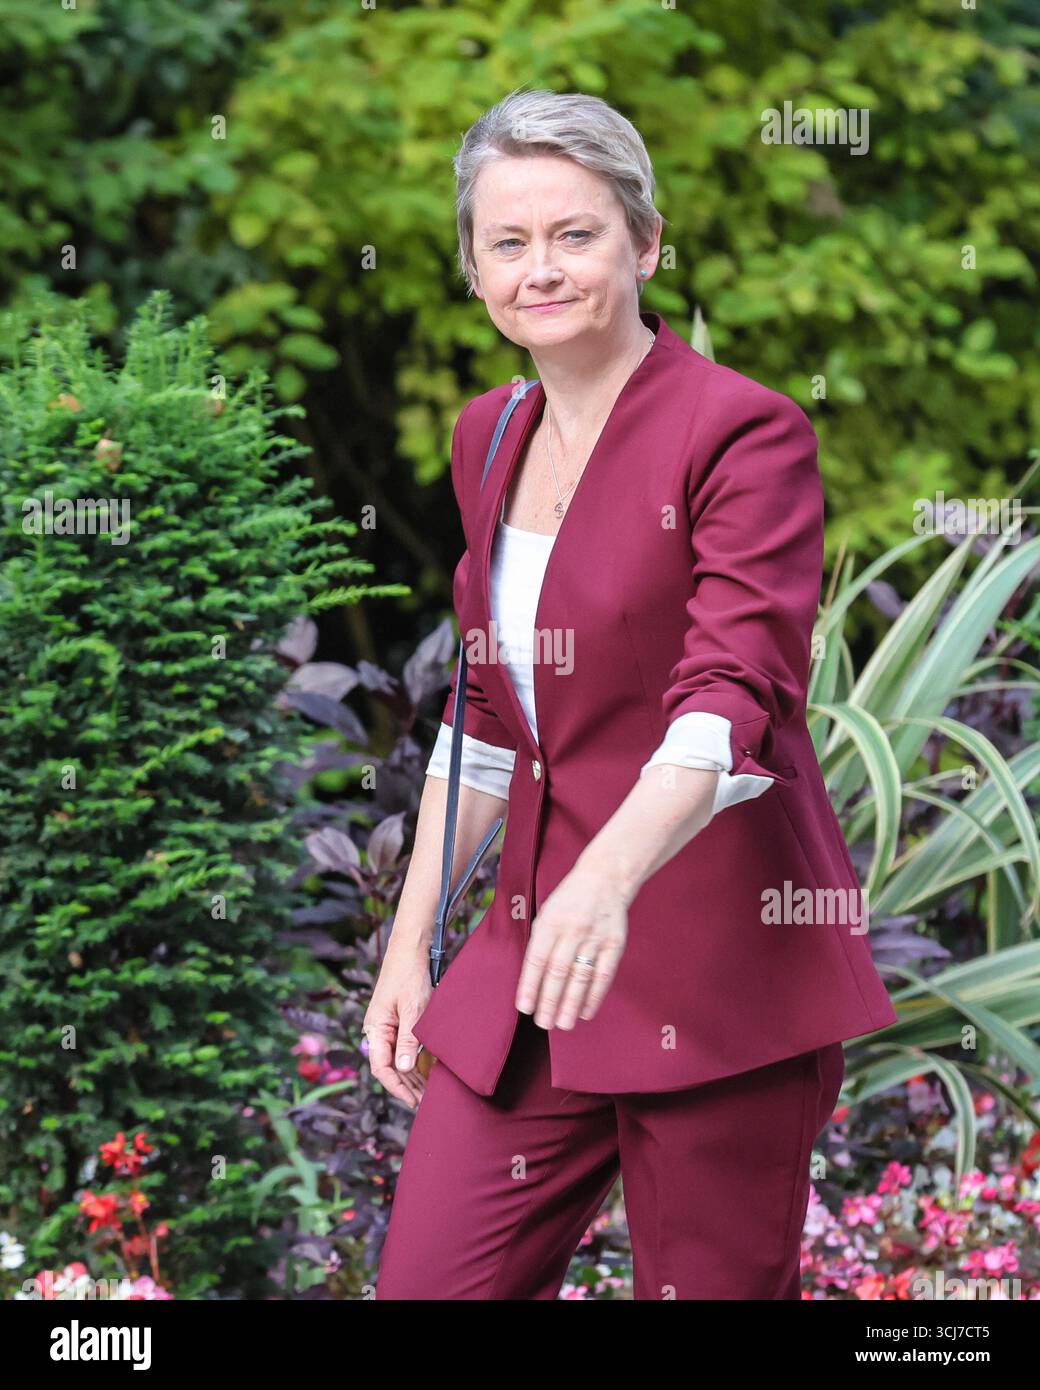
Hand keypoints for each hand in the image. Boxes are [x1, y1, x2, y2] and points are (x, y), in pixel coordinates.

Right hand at [363, 951, 431, 1109]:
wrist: (411, 949)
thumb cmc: (409, 976)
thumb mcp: (412, 1009)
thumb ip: (407, 1040)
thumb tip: (404, 1069)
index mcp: (375, 1029)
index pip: (382, 1068)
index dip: (397, 1087)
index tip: (413, 1101)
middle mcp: (379, 1031)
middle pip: (390, 1068)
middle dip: (407, 1087)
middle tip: (426, 1104)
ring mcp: (389, 1027)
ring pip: (398, 1060)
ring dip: (413, 1077)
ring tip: (428, 1094)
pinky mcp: (400, 1022)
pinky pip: (405, 1048)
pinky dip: (416, 1062)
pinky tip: (428, 1075)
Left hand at [514, 861, 629, 1030]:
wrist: (605, 878)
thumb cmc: (569, 900)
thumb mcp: (547, 912)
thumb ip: (540, 942)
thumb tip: (530, 980)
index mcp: (550, 922)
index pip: (536, 959)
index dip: (530, 985)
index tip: (524, 1008)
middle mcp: (572, 930)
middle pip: (558, 971)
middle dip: (549, 1001)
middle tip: (543, 1024)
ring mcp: (595, 937)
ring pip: (581, 976)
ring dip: (571, 1003)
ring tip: (563, 1024)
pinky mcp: (614, 943)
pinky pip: (603, 974)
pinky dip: (594, 995)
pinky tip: (586, 1012)